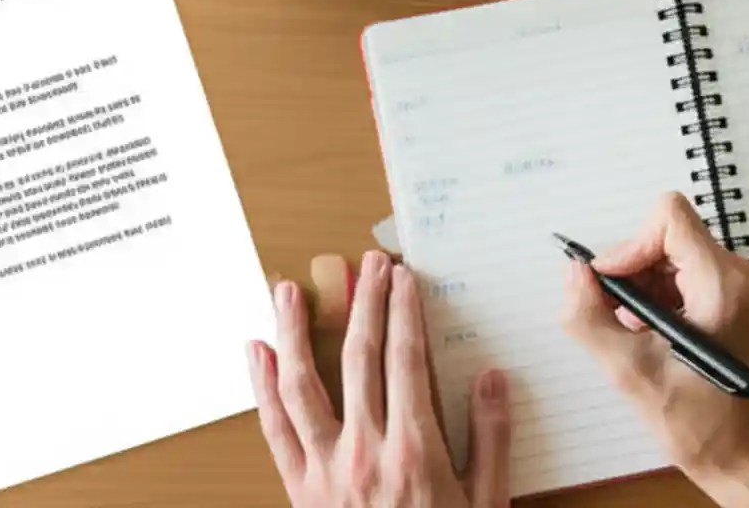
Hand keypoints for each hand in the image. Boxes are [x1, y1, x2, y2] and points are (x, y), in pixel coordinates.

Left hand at [246, 250, 511, 507]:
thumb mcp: (489, 505)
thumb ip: (490, 440)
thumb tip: (491, 377)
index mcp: (416, 451)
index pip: (406, 360)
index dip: (404, 313)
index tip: (403, 279)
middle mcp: (365, 450)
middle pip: (359, 358)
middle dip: (364, 304)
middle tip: (366, 265)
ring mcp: (324, 468)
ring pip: (302, 383)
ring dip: (294, 332)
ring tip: (288, 291)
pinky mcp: (298, 487)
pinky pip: (274, 429)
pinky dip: (262, 387)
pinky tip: (257, 352)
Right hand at [561, 192, 748, 475]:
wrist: (748, 455)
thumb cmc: (699, 422)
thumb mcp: (627, 371)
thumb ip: (588, 315)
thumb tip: (575, 272)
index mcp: (724, 287)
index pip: (669, 218)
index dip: (629, 245)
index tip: (611, 284)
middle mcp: (746, 276)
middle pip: (669, 237)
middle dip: (633, 273)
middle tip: (616, 317)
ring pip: (676, 256)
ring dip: (644, 287)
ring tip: (636, 332)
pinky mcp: (745, 298)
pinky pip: (690, 273)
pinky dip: (662, 296)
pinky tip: (653, 334)